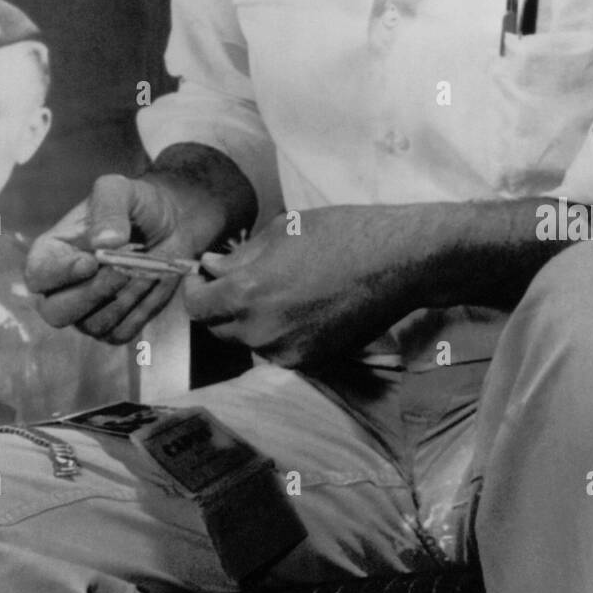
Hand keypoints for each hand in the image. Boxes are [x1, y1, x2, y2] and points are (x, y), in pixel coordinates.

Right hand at [25, 173, 199, 343]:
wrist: (171, 222)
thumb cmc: (135, 204)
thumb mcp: (120, 190)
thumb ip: (109, 209)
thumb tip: (104, 242)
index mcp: (51, 252)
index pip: (37, 275)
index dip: (60, 274)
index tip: (91, 261)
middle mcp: (62, 288)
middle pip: (57, 313)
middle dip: (92, 293)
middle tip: (124, 269)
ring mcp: (87, 311)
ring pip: (93, 325)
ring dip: (123, 299)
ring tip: (145, 268)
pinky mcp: (115, 325)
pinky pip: (121, 332)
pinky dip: (140, 310)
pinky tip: (151, 283)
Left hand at [182, 205, 418, 367]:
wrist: (397, 262)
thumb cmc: (341, 234)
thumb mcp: (280, 231)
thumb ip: (240, 256)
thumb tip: (213, 268)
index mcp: (248, 294)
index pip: (196, 307)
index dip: (194, 289)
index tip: (203, 275)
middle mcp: (262, 331)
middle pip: (218, 328)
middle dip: (220, 303)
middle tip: (235, 277)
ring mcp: (287, 352)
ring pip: (248, 340)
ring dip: (248, 318)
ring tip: (273, 289)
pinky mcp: (312, 362)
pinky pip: (277, 349)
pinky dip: (276, 331)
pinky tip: (297, 305)